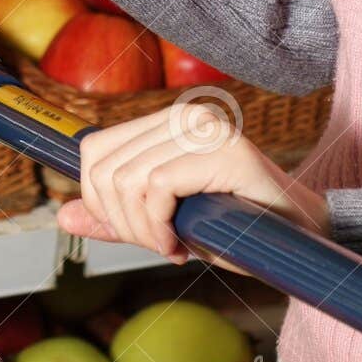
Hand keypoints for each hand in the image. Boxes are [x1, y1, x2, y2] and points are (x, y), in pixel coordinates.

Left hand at [56, 106, 330, 269]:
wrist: (300, 241)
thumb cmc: (235, 229)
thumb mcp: (163, 222)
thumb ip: (117, 216)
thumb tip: (61, 214)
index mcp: (168, 123)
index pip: (95, 149)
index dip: (98, 200)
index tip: (133, 229)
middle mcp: (186, 116)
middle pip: (104, 169)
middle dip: (119, 221)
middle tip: (157, 243)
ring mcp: (207, 130)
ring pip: (126, 179)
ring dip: (141, 230)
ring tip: (172, 243)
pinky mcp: (226, 152)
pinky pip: (157, 187)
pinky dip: (158, 227)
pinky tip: (182, 244)